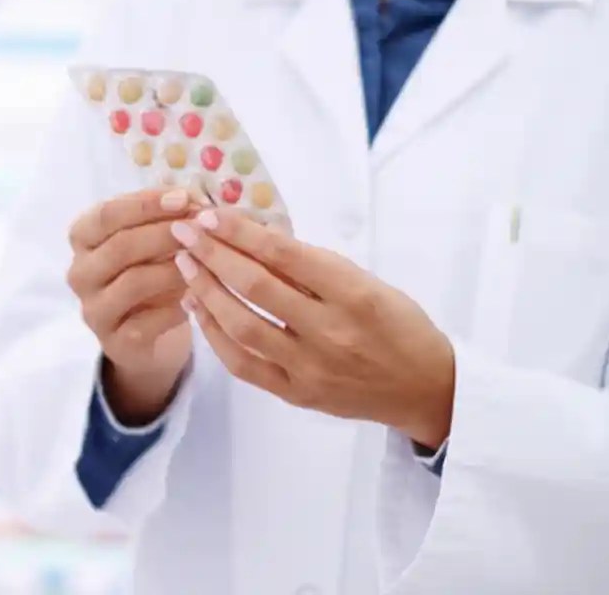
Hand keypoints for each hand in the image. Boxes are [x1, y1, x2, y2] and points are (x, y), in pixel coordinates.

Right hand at [67, 188, 201, 424]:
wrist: (144, 335)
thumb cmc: (149, 271)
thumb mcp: (152, 239)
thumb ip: (165, 216)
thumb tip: (195, 198)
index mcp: (83, 238)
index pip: (107, 214)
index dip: (146, 204)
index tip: (185, 198)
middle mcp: (80, 273)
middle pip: (119, 246)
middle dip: (165, 233)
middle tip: (201, 227)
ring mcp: (93, 310)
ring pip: (134, 281)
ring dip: (175, 267)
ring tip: (204, 260)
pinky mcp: (114, 342)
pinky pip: (148, 320)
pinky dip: (178, 305)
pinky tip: (199, 295)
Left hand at [170, 209, 455, 448]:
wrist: (425, 389)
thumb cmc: (398, 324)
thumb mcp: (367, 282)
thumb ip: (313, 266)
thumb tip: (253, 236)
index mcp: (354, 294)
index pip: (285, 255)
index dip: (240, 233)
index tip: (209, 215)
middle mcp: (330, 331)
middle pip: (256, 287)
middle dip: (213, 255)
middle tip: (183, 232)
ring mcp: (310, 367)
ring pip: (242, 327)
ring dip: (206, 292)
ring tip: (185, 265)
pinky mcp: (296, 394)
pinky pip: (243, 364)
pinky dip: (214, 334)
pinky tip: (197, 308)